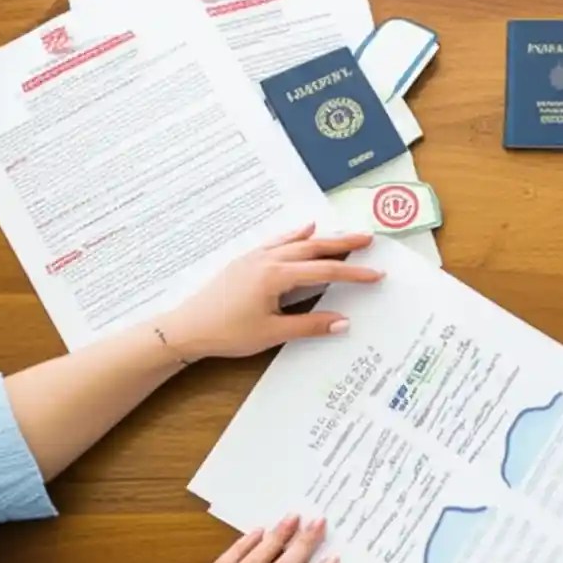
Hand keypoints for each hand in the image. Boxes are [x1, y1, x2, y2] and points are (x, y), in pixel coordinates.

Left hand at [158, 223, 381, 359]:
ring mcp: (255, 257)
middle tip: (368, 239)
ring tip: (344, 233)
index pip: (324, 270)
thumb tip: (343, 321)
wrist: (187, 328)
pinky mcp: (246, 261)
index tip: (375, 274)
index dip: (353, 272)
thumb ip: (309, 325)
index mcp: (275, 276)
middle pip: (313, 247)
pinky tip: (305, 229)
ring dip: (323, 238)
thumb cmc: (226, 332)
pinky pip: (277, 241)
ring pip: (296, 241)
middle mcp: (267, 260)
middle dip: (343, 243)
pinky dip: (295, 235)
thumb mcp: (271, 333)